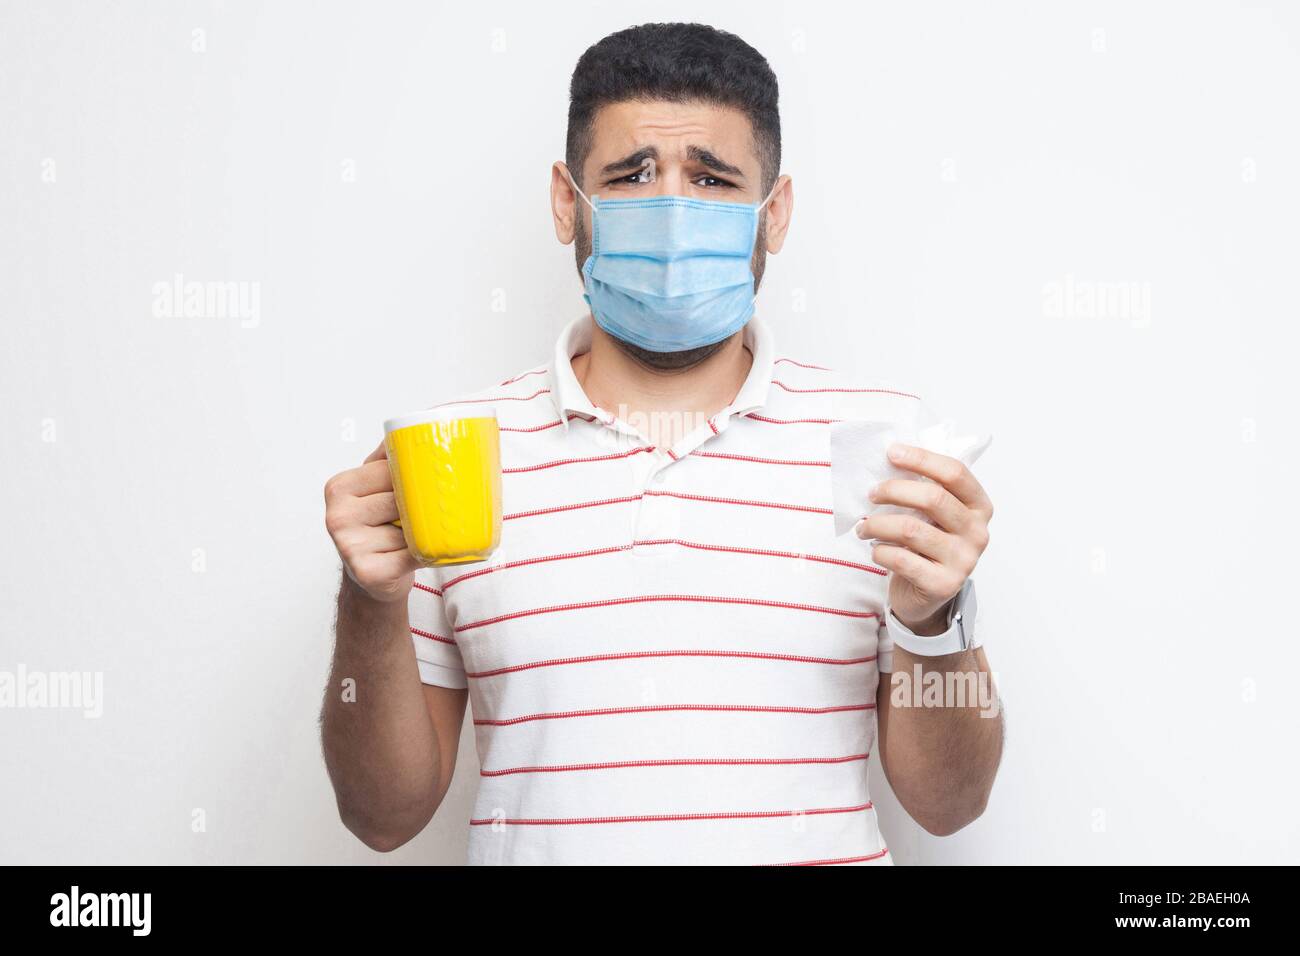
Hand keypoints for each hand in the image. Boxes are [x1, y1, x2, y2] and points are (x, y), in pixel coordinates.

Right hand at [324, 441, 420, 603]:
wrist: (371, 579)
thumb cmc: (378, 527)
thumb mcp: (375, 488)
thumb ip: (388, 457)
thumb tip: (416, 422)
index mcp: (338, 487)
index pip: (390, 471)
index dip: (415, 477)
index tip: (431, 478)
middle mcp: (337, 515)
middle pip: (400, 499)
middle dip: (422, 505)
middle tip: (431, 510)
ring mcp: (349, 546)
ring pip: (410, 526)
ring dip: (423, 530)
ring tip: (418, 534)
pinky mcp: (368, 571)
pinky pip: (413, 554)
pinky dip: (426, 553)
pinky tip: (424, 552)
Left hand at [856, 443, 992, 634]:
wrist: (927, 595)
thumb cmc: (927, 545)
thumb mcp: (933, 515)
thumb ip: (923, 488)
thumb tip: (890, 459)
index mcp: (979, 506)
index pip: (955, 473)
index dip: (922, 459)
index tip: (892, 453)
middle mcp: (977, 532)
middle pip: (933, 498)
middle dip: (894, 490)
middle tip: (871, 494)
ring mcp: (963, 560)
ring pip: (911, 529)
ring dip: (877, 524)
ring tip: (863, 527)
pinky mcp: (943, 585)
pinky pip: (901, 559)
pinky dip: (879, 551)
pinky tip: (875, 549)